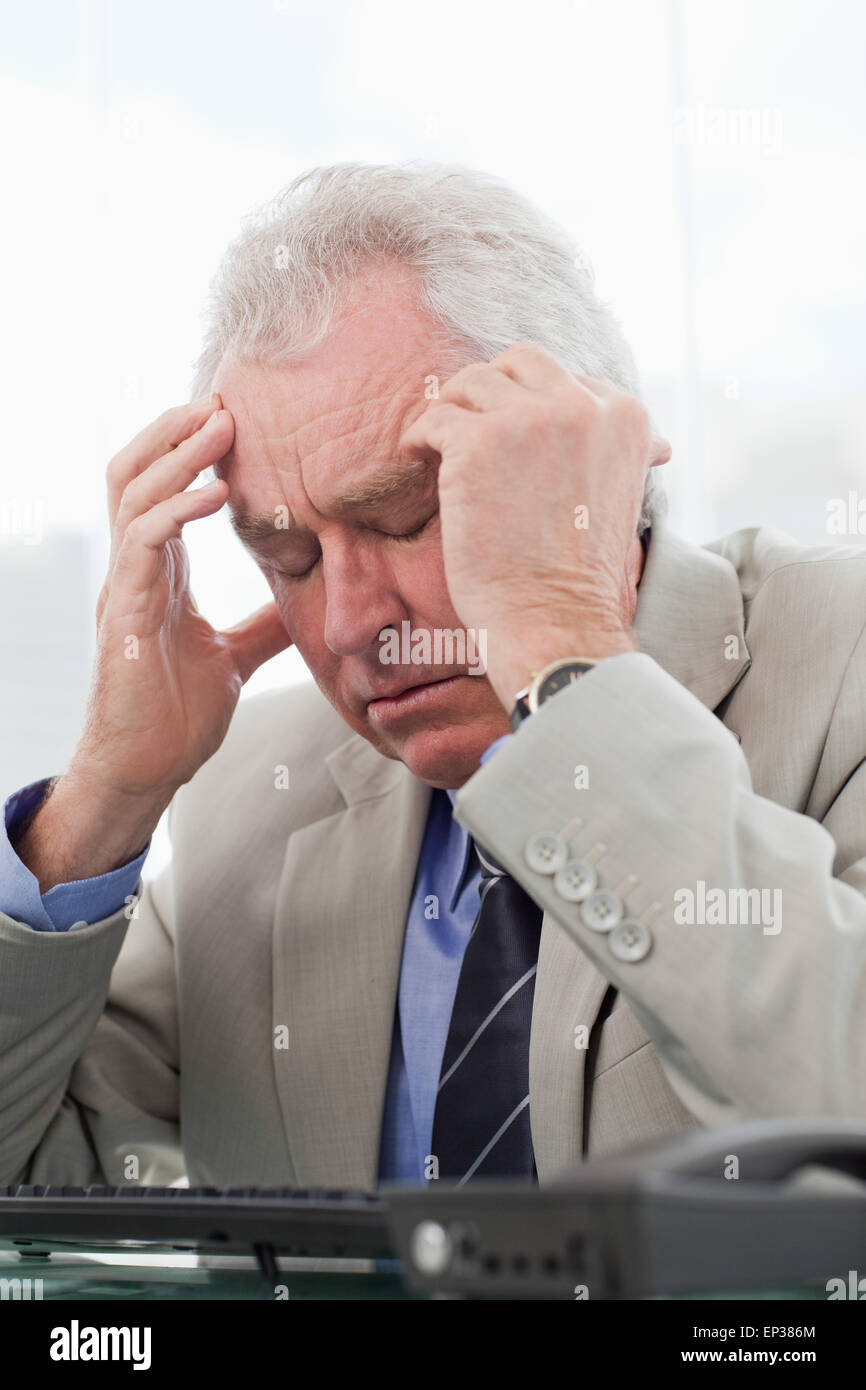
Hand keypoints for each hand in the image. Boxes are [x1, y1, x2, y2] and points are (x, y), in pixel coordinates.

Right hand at [77, 395, 292, 803]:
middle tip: (223, 400)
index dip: (190, 448)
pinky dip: (176, 510)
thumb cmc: (177, 716)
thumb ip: (263, 623)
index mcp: (159, 572)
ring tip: (219, 425)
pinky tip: (215, 493)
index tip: (235, 415)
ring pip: (133, 494)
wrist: (146, 770)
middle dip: (175, 430)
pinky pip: (143, 544)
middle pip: (136, 472)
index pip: (163, 488)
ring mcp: (125, 586)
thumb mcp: (234, 657)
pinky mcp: (124, 613)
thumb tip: (308, 601)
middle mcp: (136, 569)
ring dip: (176, 454)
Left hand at [400, 343, 668, 705]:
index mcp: (625, 416)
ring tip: (437, 446)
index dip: (531, 405)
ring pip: (472, 382)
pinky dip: (421, 437)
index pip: (568, 379)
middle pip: (519, 362)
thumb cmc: (581, 574)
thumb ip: (625, 456)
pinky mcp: (479, 443)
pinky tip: (418, 460)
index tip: (509, 440)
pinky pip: (437, 418)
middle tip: (467, 427)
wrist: (555, 619)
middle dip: (490, 391)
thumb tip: (661, 446)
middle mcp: (583, 406)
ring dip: (452, 411)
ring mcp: (529, 420)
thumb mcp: (624, 498)